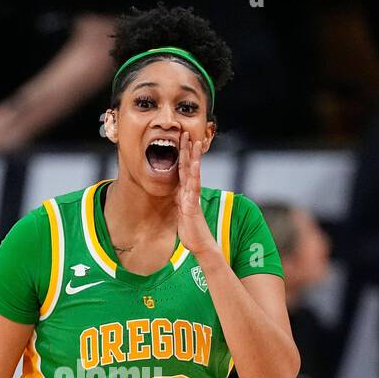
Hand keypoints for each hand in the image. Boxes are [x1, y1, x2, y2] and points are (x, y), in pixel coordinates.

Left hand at [176, 134, 218, 255]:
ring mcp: (192, 197)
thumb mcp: (182, 213)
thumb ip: (181, 202)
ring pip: (193, 173)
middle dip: (187, 150)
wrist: (200, 244)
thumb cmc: (191, 231)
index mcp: (186, 192)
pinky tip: (195, 164)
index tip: (182, 141)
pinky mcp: (192, 204)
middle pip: (188, 167)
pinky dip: (194, 175)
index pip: (184, 170)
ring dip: (193, 158)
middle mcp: (191, 192)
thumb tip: (178, 196)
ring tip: (194, 143)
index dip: (183, 156)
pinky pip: (193, 187)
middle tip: (186, 133)